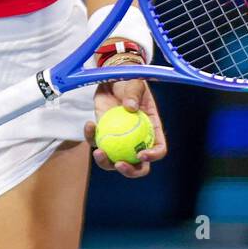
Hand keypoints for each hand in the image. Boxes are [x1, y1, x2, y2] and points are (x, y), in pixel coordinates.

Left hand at [82, 55, 166, 178]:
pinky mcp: (103, 134)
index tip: (141, 154)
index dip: (153, 156)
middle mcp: (137, 139)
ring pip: (114, 161)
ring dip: (105, 163)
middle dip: (130, 171)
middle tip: (119, 164)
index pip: (158, 149)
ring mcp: (119, 139)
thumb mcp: (135, 83)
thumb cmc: (129, 80)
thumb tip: (130, 107)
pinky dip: (91, 137)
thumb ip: (134, 93)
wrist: (112, 77)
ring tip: (98, 153)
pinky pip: (95, 141)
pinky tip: (89, 125)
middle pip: (138, 165)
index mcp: (152, 130)